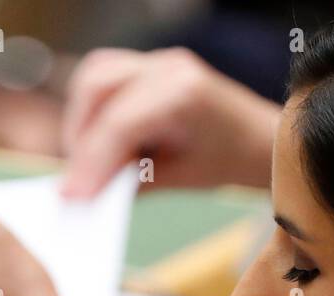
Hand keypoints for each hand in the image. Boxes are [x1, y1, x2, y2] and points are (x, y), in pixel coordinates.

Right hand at [59, 47, 278, 197]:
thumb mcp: (182, 178)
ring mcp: (159, 61)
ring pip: (94, 76)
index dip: (89, 162)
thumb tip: (89, 191)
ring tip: (87, 160)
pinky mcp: (151, 66)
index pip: (119, 123)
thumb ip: (133, 181)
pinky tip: (99, 141)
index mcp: (184, 95)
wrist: (261, 138)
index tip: (72, 196)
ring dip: (81, 118)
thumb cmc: (229, 159)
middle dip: (78, 135)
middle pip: (97, 87)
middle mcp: (169, 68)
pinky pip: (105, 76)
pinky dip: (92, 108)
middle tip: (77, 179)